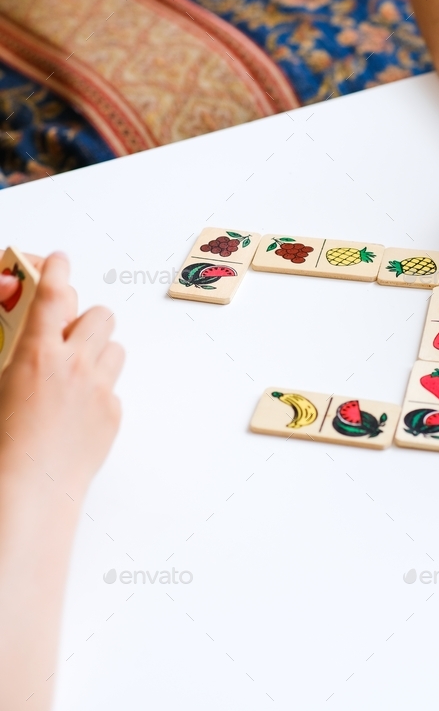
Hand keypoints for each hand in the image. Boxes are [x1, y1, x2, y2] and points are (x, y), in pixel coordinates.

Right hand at [0, 253, 123, 494]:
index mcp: (36, 354)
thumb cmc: (2, 445)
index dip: (57, 271)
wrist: (28, 492)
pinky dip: (99, 392)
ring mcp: (99, 389)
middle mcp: (74, 365)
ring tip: (75, 375)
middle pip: (99, 315)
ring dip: (97, 352)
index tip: (59, 261)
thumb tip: (28, 345)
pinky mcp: (113, 414)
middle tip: (67, 337)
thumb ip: (16, 353)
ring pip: (114, 347)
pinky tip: (76, 414)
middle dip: (84, 320)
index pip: (53, 295)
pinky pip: (113, 388)